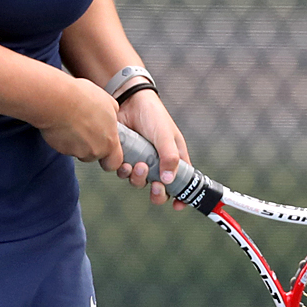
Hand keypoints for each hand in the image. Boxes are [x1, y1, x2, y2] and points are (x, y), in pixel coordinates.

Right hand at [36, 77, 121, 165]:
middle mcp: (95, 150)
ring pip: (78, 150)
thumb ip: (112, 114)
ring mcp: (77, 151)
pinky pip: (64, 146)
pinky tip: (63, 123)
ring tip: (73, 122)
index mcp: (110, 140)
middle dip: (90, 144)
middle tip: (85, 126)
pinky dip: (63, 138)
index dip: (110, 158)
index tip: (108, 151)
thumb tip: (111, 115)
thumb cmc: (82, 98)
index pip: (115, 162)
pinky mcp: (61, 149)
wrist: (58, 100)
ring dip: (76, 140)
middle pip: (94, 154)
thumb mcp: (108, 101)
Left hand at [114, 89, 189, 207]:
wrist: (129, 102)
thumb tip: (168, 181)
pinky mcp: (125, 158)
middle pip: (160, 190)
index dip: (182, 196)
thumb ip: (169, 157)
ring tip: (139, 165)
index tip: (178, 205)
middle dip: (158, 194)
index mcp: (174, 159)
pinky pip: (123, 173)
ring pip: (139, 183)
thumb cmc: (154, 115)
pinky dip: (124, 171)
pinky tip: (125, 162)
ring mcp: (141, 161)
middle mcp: (158, 163)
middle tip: (156, 187)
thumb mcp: (165, 136)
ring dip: (139, 179)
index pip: (182, 183)